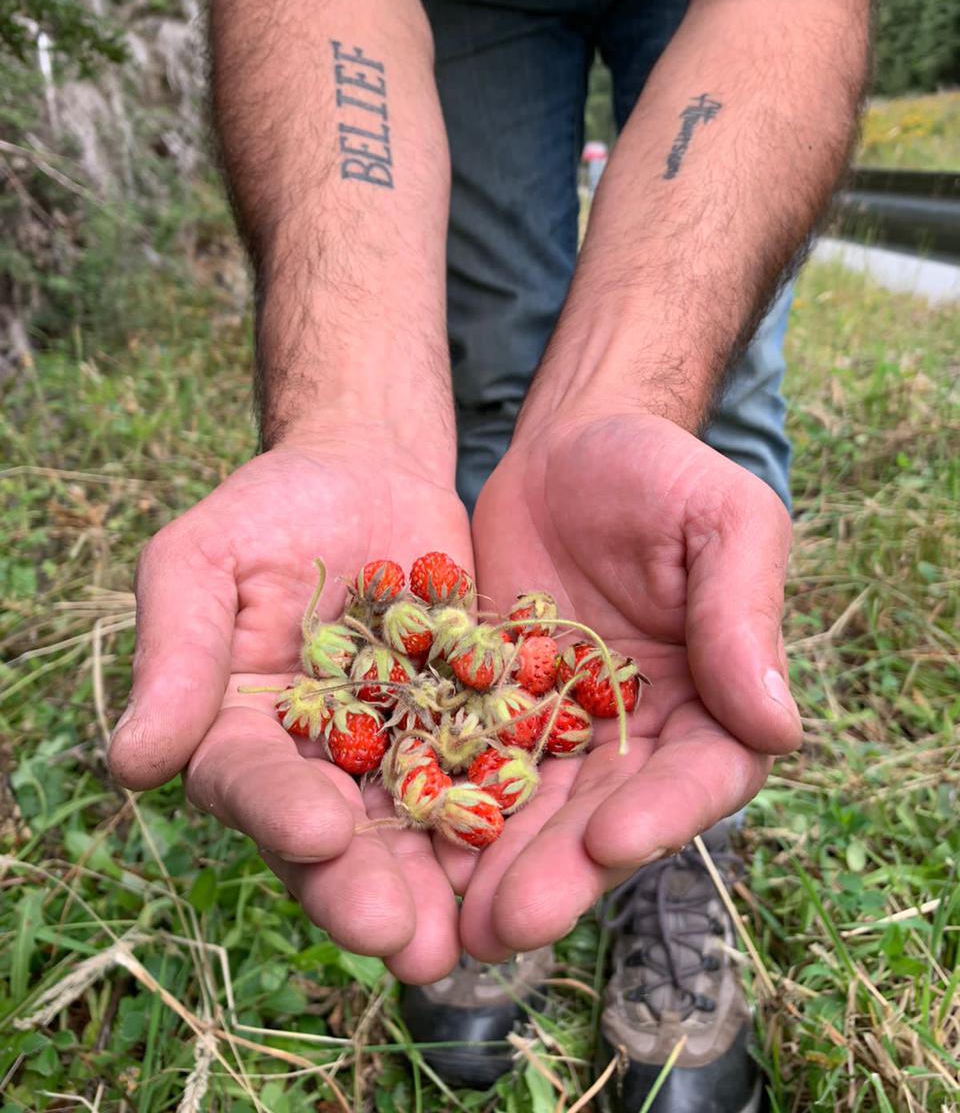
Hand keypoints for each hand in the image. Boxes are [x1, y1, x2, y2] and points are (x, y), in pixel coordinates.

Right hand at [108, 431, 470, 982]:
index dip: (282, 814)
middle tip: (408, 941)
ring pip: (418, 824)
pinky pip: (489, 768)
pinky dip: (512, 805)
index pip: (252, 786)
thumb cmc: (267, 510)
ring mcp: (397, 750)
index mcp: (240, 737)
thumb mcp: (202, 561)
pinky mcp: (465, 725)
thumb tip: (131, 766)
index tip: (321, 835)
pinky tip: (545, 843)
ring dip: (445, 879)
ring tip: (480, 931)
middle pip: (338, 838)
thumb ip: (176, 655)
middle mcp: (318, 764)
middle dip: (369, 889)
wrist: (366, 471)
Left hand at [450, 413, 800, 961]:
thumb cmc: (662, 472)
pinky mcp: (490, 710)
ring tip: (446, 923)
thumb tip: (778, 727)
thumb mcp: (721, 520)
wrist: (569, 446)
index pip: (698, 775)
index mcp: (713, 702)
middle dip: (558, 870)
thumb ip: (742, 614)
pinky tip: (399, 847)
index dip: (661, 814)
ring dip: (492, 866)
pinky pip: (464, 763)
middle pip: (604, 816)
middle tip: (507, 923)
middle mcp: (638, 736)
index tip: (613, 842)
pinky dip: (438, 805)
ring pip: (529, 810)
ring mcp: (558, 730)